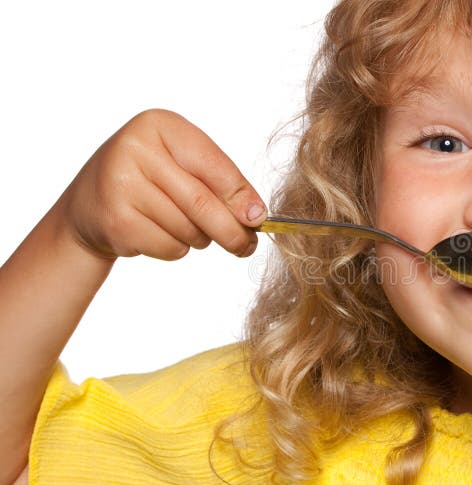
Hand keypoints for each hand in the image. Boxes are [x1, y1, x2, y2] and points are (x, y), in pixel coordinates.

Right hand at [54, 109, 265, 260]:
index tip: (259, 217)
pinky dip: (176, 249)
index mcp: (159, 125)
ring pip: (188, 229)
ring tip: (184, 228)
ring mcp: (120, 185)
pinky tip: (157, 233)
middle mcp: (135, 148)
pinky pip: (169, 247)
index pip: (213, 164)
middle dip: (231, 230)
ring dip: (199, 239)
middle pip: (202, 202)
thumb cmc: (151, 181)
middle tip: (246, 246)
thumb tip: (256, 215)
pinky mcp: (115, 221)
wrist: (90, 205)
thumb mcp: (183, 166)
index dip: (240, 195)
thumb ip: (220, 183)